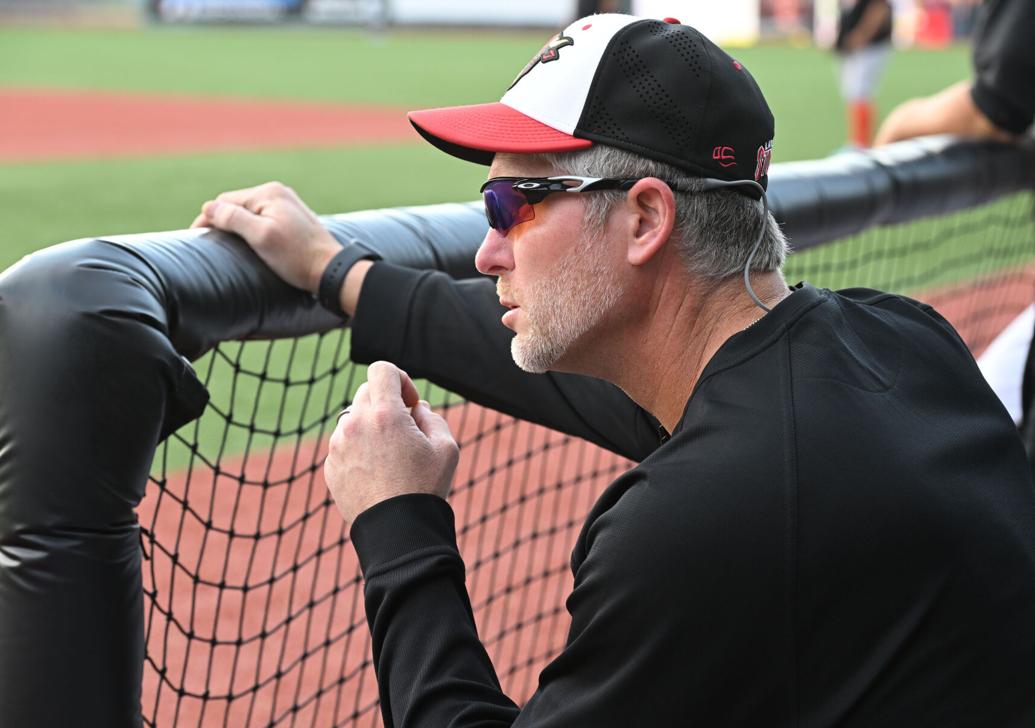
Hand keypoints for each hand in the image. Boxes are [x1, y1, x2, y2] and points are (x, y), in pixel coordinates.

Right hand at [191, 181, 342, 292]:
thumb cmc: (297, 257)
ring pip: (249, 212)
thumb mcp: (261, 237)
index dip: (208, 219)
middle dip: (221, 220)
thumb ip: (234, 218)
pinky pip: (263, 218)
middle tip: (207, 242)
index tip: (195, 238)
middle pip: (237, 204)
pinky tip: (247, 241)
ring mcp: (287, 205)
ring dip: (235, 224)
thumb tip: (208, 207)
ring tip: (224, 243)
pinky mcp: (293, 219)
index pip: (225, 201)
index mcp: (268, 193)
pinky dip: (250, 228)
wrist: (332, 269)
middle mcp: (278, 193)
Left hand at [324, 361, 458, 524]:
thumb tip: (415, 408)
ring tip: (391, 457)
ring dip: (372, 427)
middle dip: (387, 403)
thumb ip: (432, 417)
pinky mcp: (330, 466)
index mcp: (384, 414)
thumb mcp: (446, 447)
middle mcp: (355, 425)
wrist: (397, 531)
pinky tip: (378, 473)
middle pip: (366, 392)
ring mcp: (338, 446)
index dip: (400, 379)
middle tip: (405, 430)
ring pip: (353, 419)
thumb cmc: (426, 488)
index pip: (382, 370)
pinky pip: (344, 445)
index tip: (410, 403)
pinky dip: (359, 449)